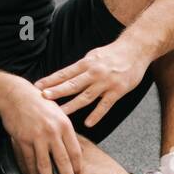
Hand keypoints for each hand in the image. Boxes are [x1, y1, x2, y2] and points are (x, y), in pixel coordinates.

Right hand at [0, 76, 82, 173]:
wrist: (16, 96)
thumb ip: (64, 131)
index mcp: (65, 126)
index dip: (77, 167)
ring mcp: (37, 137)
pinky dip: (32, 173)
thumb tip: (71, 150)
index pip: (75, 151)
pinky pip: (28, 161)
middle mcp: (53, 132)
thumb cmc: (39, 104)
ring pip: (44, 165)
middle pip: (62, 162)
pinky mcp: (23, 140)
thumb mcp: (58, 114)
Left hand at [33, 41, 149, 128]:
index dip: (50, 80)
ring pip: (86, 96)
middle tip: (43, 98)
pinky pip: (106, 105)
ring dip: (72, 105)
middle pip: (72, 84)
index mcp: (86, 63)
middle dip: (57, 91)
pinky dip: (97, 115)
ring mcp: (106, 82)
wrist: (136, 49)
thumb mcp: (94, 55)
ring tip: (60, 114)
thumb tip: (65, 76)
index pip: (65, 73)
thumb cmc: (113, 53)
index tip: (37, 86)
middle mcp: (94, 72)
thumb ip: (81, 67)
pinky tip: (88, 123)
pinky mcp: (118, 90)